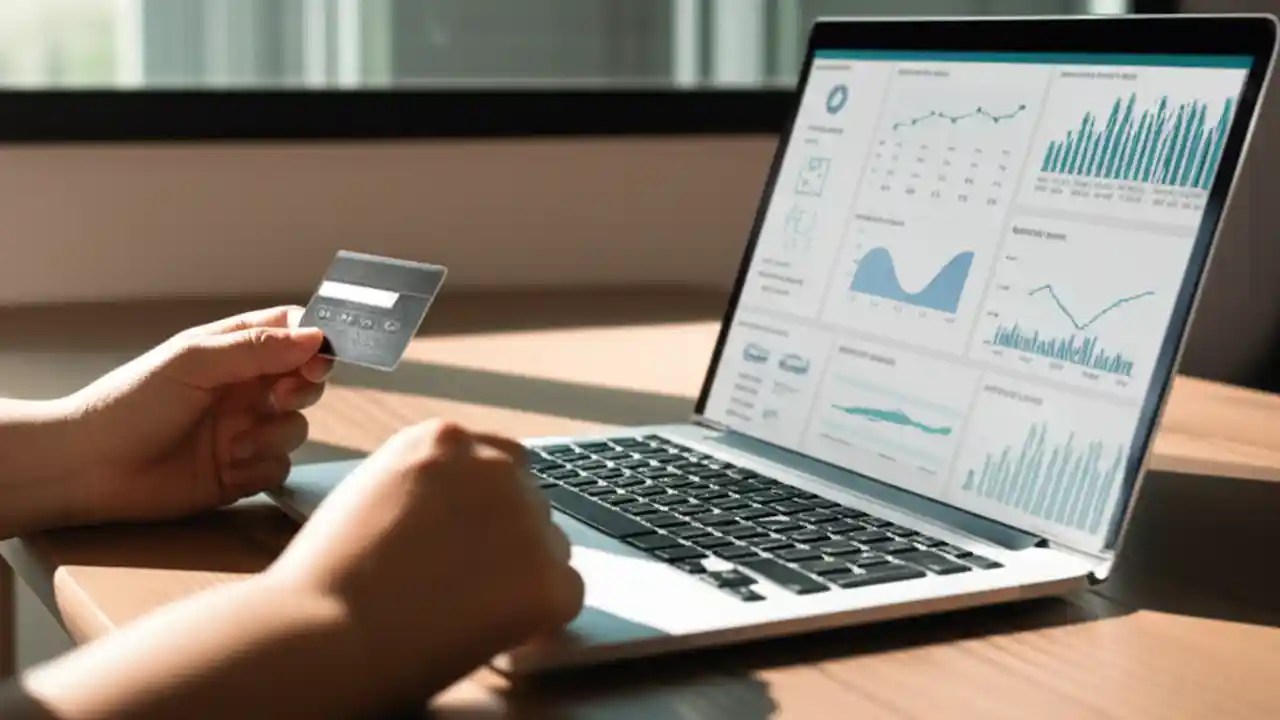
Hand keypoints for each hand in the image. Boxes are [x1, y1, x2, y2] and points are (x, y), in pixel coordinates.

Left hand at [64, 306, 331, 524]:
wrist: (90, 468)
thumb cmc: (131, 403)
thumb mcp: (194, 362)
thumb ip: (257, 348)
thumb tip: (317, 337)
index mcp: (232, 351)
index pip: (292, 334)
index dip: (315, 342)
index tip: (319, 358)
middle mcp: (244, 388)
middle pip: (305, 380)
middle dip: (301, 390)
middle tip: (276, 399)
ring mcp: (244, 430)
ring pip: (296, 427)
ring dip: (275, 435)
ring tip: (235, 444)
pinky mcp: (241, 472)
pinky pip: (279, 467)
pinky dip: (261, 466)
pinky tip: (228, 467)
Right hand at [267, 420, 583, 706]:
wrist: (321, 633)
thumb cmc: (324, 579)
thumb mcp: (369, 493)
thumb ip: (422, 487)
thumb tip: (458, 512)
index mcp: (442, 439)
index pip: (498, 460)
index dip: (487, 507)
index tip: (471, 537)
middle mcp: (492, 464)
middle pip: (529, 501)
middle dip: (507, 539)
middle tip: (464, 583)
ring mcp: (525, 518)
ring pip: (551, 547)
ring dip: (523, 575)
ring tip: (463, 610)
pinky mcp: (547, 576)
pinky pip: (566, 593)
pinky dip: (539, 617)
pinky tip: (489, 629)